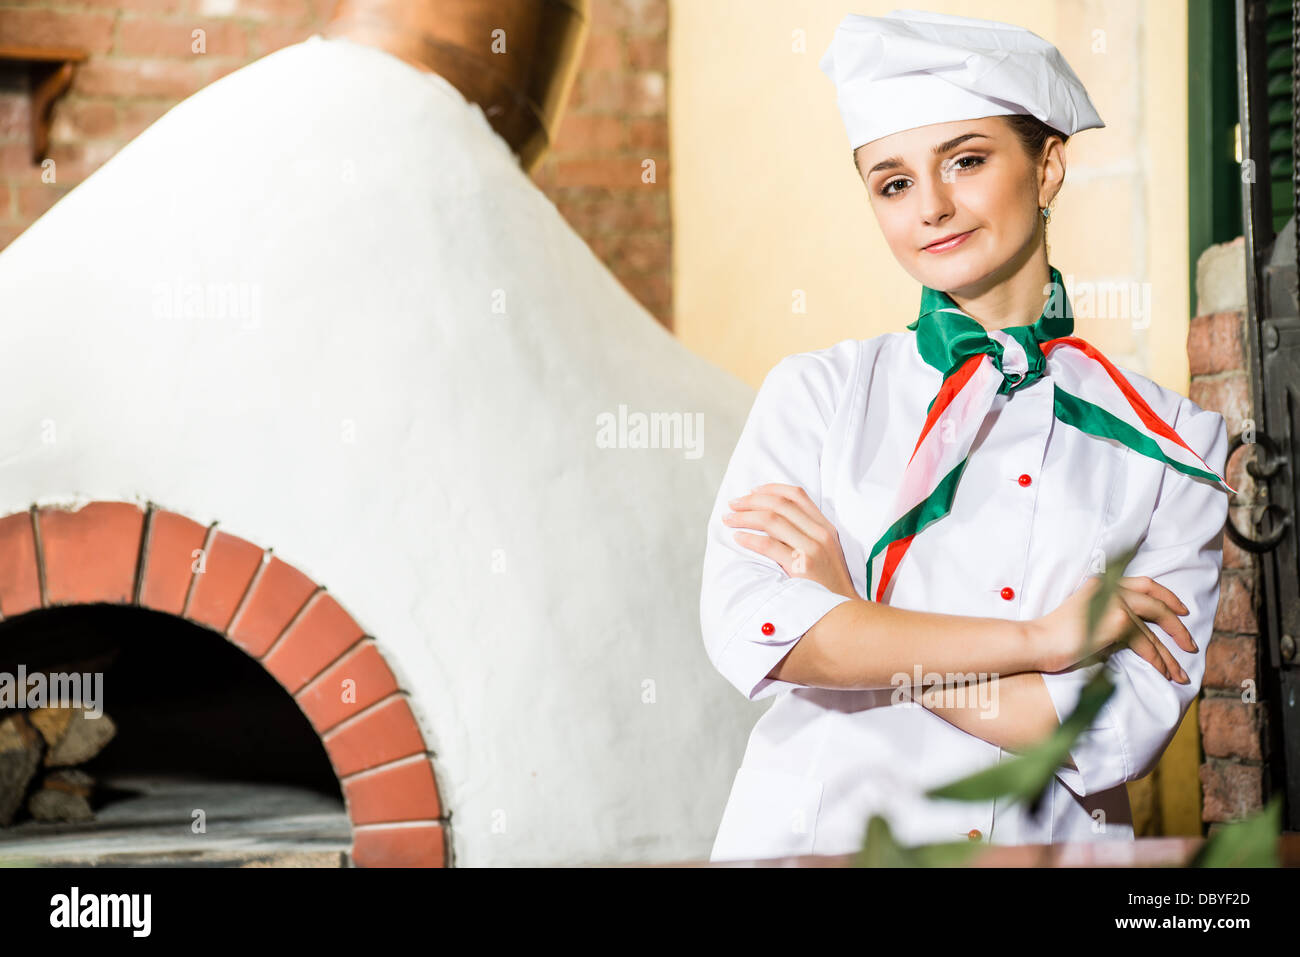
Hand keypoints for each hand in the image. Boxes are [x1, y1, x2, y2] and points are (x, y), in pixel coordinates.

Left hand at [722, 483, 860, 599]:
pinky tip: (738, 538)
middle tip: (733, 504)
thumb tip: (774, 523)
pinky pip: (769, 546)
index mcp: (826, 527)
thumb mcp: (826, 553)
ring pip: (772, 520)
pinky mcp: (802, 567)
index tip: (752, 491)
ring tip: (729, 519)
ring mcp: (812, 549)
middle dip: (751, 501)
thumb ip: (807, 535)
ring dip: (745, 517)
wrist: (845, 612)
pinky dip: (750, 539)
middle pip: (780, 504)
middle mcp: (820, 534)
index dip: (772, 489)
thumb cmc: (829, 586)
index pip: (797, 495)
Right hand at [1031, 575, 1196, 682]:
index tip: (1182, 611)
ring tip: (1180, 674)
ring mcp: (1114, 603)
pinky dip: (1158, 660)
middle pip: (1156, 602)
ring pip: (1153, 628)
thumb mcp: (1084, 619)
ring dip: (1169, 654)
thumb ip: (1106, 616)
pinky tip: (1164, 673)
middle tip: (1190, 645)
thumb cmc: (1054, 637)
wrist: (1037, 642)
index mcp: (1101, 585)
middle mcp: (1110, 589)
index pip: (1143, 583)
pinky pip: (1145, 643)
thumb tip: (1135, 634)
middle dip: (1177, 626)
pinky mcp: (1117, 621)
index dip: (1167, 596)